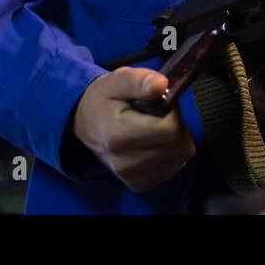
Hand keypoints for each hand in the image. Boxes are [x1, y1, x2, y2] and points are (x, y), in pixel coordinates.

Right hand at [73, 67, 195, 192]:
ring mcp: (131, 177)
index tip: (161, 104)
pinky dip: (170, 153)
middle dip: (176, 125)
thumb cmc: (104, 99)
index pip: (171, 129)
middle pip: (179, 145)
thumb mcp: (118, 80)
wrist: (85, 124)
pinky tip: (154, 143)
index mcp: (118, 135)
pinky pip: (173, 168)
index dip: (173, 112)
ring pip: (180, 157)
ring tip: (154, 128)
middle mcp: (125, 162)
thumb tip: (161, 84)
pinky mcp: (138, 185)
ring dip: (174, 140)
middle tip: (158, 115)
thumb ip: (140, 80)